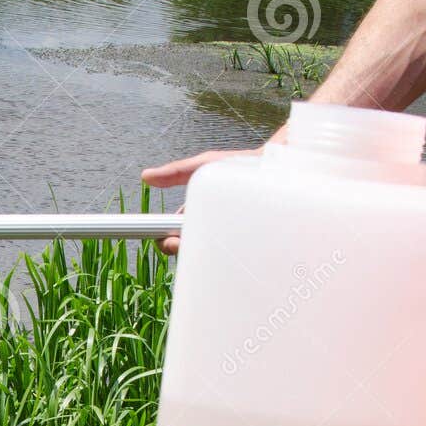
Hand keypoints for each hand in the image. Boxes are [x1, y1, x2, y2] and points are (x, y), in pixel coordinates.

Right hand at [140, 139, 273, 254]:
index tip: (169, 240)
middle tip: (189, 242)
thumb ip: (176, 172)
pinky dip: (236, 261)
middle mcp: (213, 233)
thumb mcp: (205, 166)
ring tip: (215, 244)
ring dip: (210, 257)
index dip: (167, 243)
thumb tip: (146, 176)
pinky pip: (241, 261)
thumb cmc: (240, 165)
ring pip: (215, 260)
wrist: (279, 164)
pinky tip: (236, 254)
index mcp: (198, 219)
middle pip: (191, 252)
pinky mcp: (254, 246)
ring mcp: (233, 241)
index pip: (174, 239)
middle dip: (185, 250)